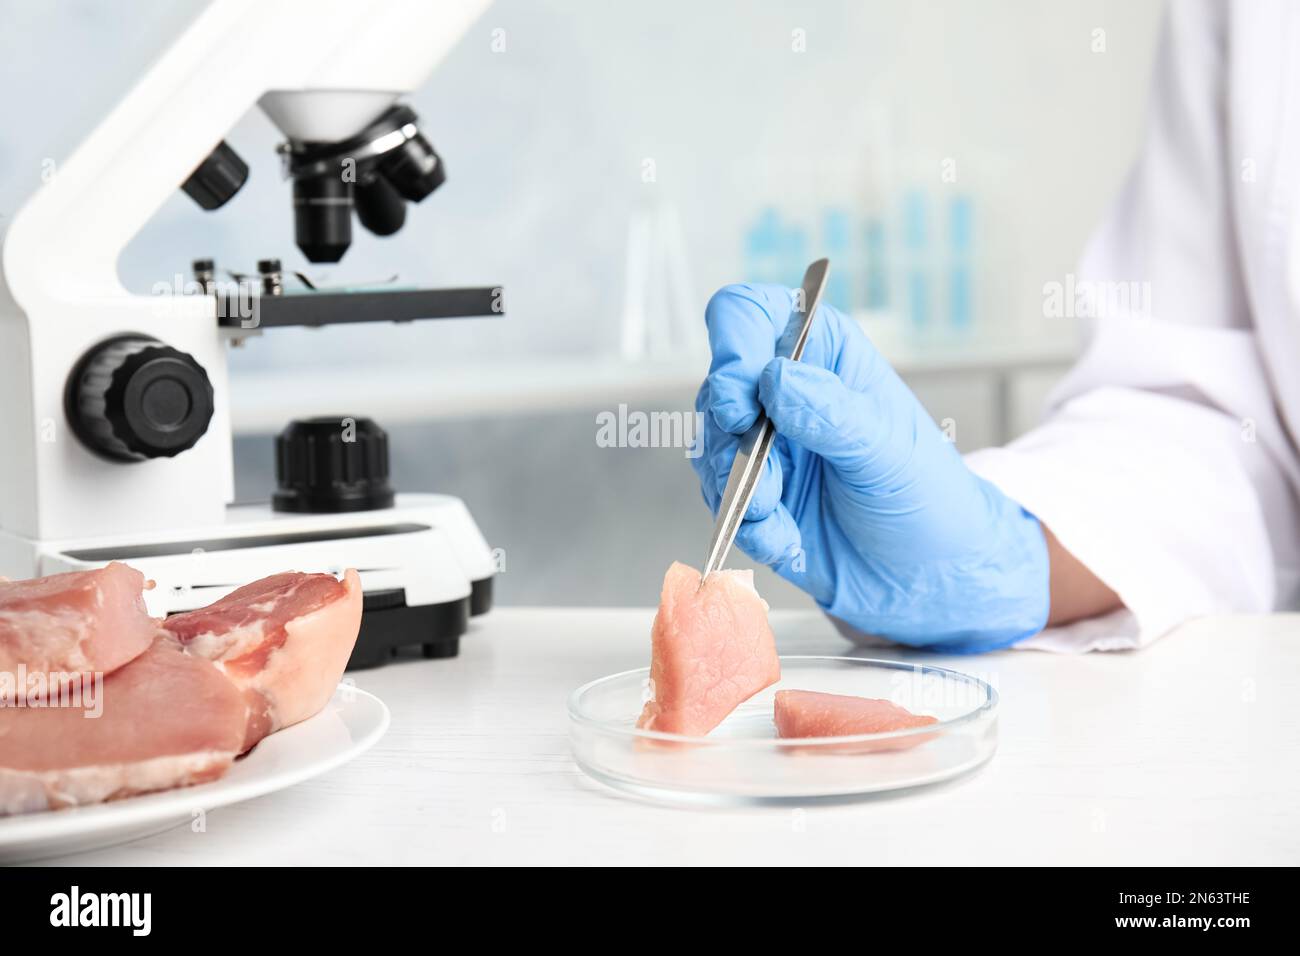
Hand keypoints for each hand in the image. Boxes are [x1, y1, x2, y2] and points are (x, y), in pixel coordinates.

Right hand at [693, 283, 1049, 651]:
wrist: (926, 578)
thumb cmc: (926, 499)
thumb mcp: (889, 451)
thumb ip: (832, 413)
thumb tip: (774, 380)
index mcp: (822, 353)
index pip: (749, 316)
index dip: (731, 348)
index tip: (740, 402)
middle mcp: (784, 391)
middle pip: (717, 388)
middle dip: (734, 442)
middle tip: (769, 481)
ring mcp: (764, 444)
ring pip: (711, 448)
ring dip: (738, 489)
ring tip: (780, 516)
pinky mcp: (753, 494)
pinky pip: (720, 501)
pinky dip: (746, 525)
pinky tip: (784, 539)